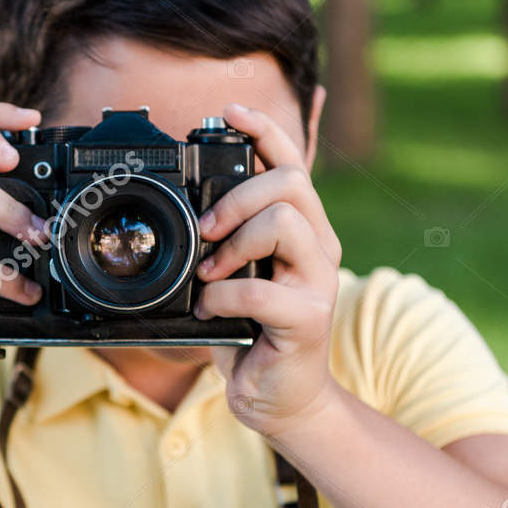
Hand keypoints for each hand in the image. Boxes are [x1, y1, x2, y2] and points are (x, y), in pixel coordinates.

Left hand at [194, 103, 343, 438]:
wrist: (278, 396)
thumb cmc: (250, 331)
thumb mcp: (233, 275)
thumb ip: (224, 240)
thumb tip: (188, 208)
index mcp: (301, 228)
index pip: (291, 162)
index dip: (265, 130)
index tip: (231, 112)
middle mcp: (318, 246)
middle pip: (289, 184)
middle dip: (237, 197)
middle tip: (204, 229)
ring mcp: (319, 281)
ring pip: (283, 223)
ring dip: (234, 243)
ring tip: (209, 272)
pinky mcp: (309, 319)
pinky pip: (263, 290)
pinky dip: (224, 297)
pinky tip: (210, 309)